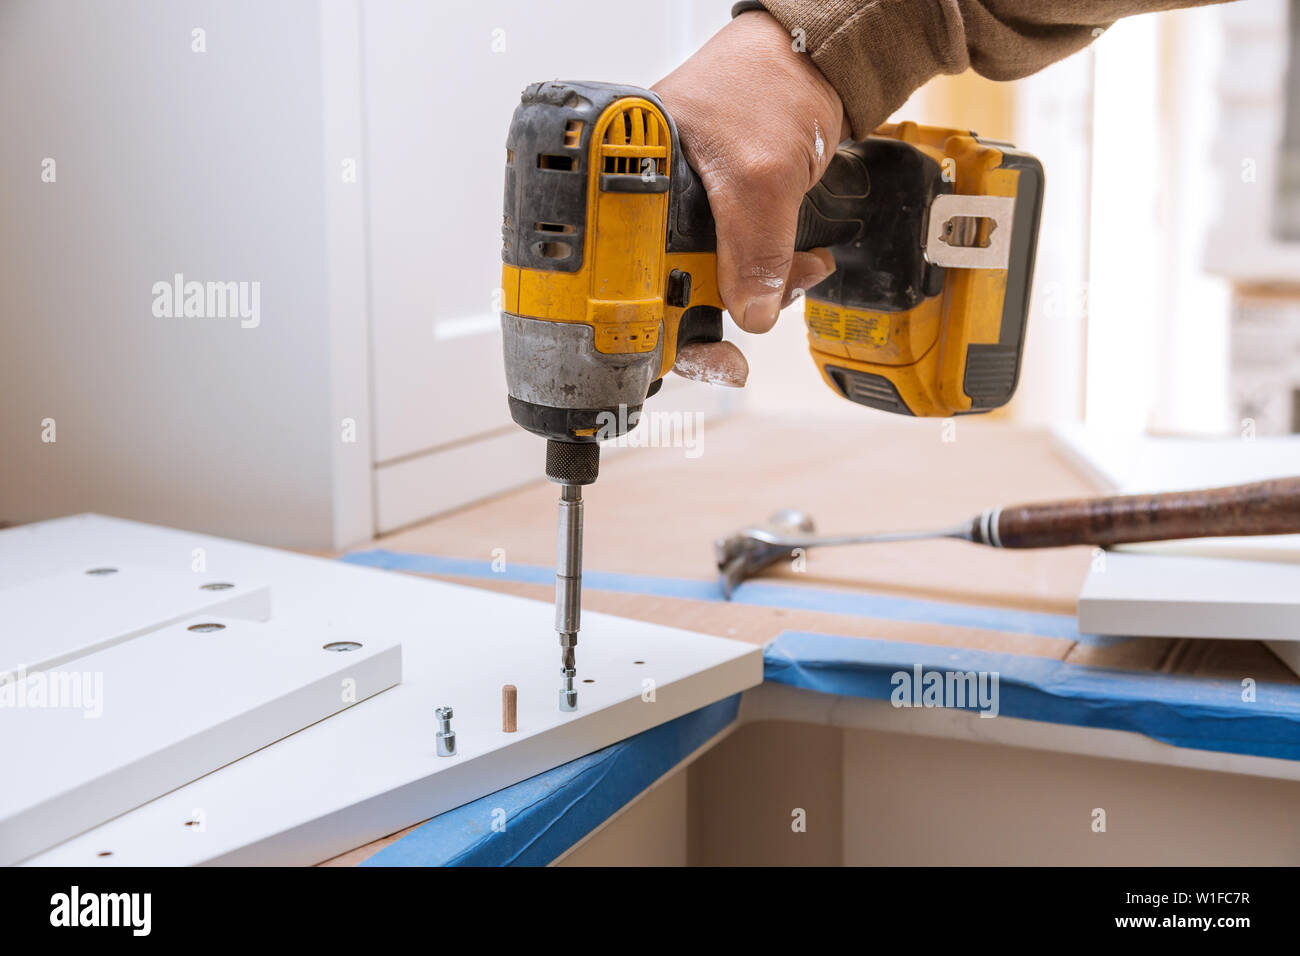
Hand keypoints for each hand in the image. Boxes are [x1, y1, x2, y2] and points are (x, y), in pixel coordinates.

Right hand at [653, 9, 847, 385]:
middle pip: (664, 284)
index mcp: (628, 178)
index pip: (616, 268)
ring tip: (798, 274)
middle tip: (755, 321)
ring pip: (707, 279)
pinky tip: (799, 263)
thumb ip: (754, 249)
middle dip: (718, 309)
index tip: (677, 354)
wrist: (815, 58)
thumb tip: (749, 314)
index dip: (643, 319)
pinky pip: (736, 261)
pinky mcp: (719, 213)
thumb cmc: (768, 82)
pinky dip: (770, 271)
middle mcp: (648, 198)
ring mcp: (684, 208)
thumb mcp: (763, 174)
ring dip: (758, 291)